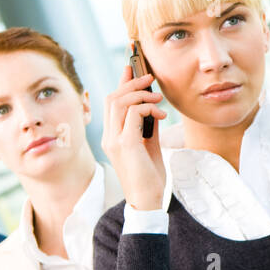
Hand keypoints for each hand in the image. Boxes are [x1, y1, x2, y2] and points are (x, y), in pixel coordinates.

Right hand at [102, 63, 167, 211]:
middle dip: (132, 82)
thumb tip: (152, 106)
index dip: (121, 82)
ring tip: (158, 98)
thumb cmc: (149, 176)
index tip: (132, 67)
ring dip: (141, 93)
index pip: (111, 102)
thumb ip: (147, 126)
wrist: (148, 201)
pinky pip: (132, 114)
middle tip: (151, 78)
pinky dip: (147, 108)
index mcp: (111, 137)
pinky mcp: (125, 144)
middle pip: (112, 97)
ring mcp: (114, 140)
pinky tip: (160, 114)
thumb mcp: (149, 145)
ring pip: (119, 102)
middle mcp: (108, 137)